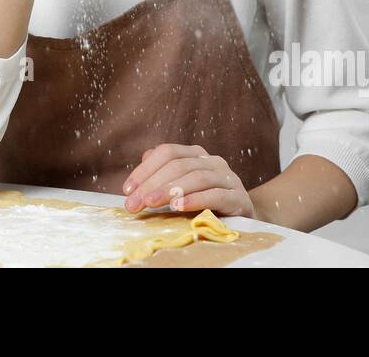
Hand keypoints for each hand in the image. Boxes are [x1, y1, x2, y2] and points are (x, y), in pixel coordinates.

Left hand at [121, 143, 255, 217]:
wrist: (241, 216)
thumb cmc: (206, 200)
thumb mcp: (182, 186)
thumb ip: (163, 173)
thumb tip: (142, 160)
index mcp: (195, 154)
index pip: (167, 152)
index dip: (145, 169)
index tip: (127, 189)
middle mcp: (212, 161)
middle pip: (178, 165)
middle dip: (151, 184)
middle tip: (134, 203)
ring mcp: (227, 177)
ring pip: (196, 177)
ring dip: (170, 190)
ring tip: (151, 203)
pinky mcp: (238, 197)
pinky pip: (216, 194)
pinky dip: (196, 199)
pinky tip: (179, 207)